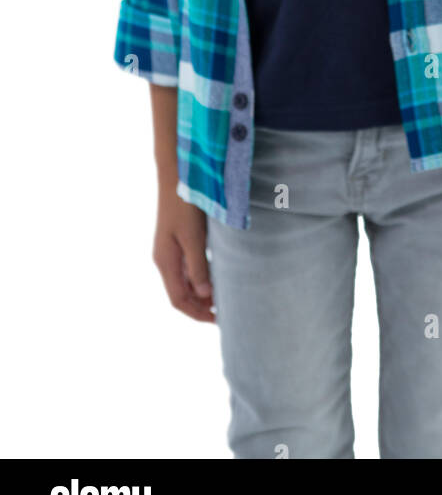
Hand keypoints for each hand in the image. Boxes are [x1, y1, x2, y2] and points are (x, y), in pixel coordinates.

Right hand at [153, 190, 215, 322]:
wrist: (177, 175)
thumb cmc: (185, 205)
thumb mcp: (193, 237)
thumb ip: (198, 266)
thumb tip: (204, 295)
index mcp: (165, 262)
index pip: (178, 300)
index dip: (196, 313)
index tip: (217, 320)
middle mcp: (165, 259)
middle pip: (181, 293)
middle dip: (199, 307)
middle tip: (223, 313)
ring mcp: (170, 249)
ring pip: (184, 281)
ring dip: (201, 293)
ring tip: (222, 299)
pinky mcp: (178, 239)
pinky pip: (188, 268)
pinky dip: (200, 278)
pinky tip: (215, 277)